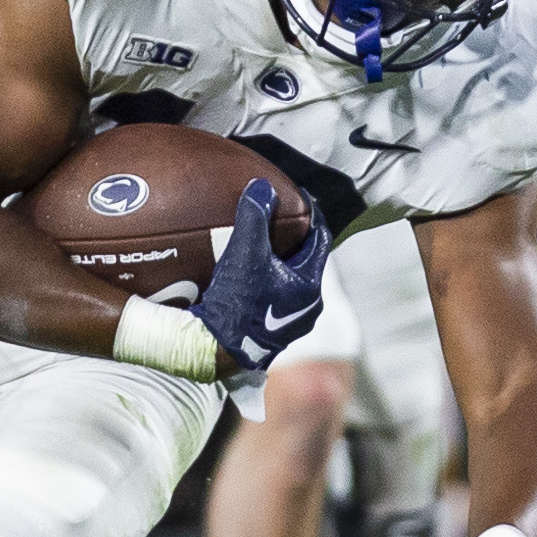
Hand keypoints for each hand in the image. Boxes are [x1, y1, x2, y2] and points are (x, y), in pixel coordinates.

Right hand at [190, 181, 328, 373]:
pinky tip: (247, 282)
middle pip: (305, 264)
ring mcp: (291, 326)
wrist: (217, 350)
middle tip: (277, 224)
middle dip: (292, 243)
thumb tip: (261, 187)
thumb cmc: (237, 304)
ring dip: (278, 268)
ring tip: (260, 252)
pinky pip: (275, 302)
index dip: (310, 216)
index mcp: (310, 286)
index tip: (299, 200)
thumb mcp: (245, 253)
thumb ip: (254, 217)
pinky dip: (267, 287)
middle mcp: (308, 308)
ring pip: (290, 285)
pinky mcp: (271, 337)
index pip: (319, 240)